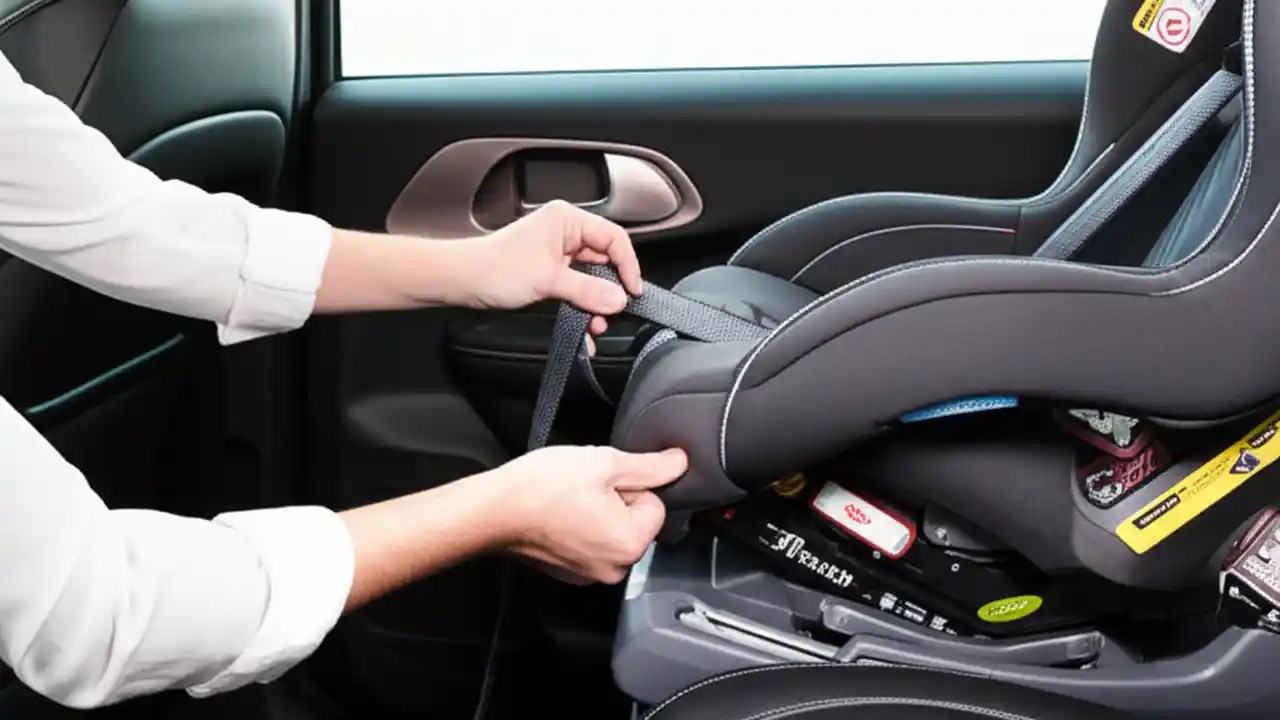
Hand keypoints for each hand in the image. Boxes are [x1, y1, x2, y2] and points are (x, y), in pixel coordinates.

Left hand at [470, 200, 642, 340]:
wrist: (463, 280)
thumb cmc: (495, 268)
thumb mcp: (548, 280)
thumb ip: (588, 291)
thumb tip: (618, 299)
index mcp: (568, 220)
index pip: (614, 238)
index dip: (628, 265)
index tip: (632, 292)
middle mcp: (565, 232)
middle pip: (606, 260)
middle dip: (610, 290)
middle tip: (612, 312)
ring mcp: (558, 251)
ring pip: (592, 278)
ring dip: (596, 303)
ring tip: (595, 324)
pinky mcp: (551, 270)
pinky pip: (577, 287)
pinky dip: (582, 305)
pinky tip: (583, 325)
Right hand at [493, 445, 687, 584]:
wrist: (493, 511)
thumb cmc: (543, 487)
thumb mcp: (604, 463)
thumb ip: (649, 466)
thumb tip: (680, 462)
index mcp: (630, 544)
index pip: (655, 505)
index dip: (631, 487)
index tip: (602, 482)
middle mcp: (615, 569)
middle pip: (635, 522)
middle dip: (616, 502)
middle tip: (585, 489)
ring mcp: (590, 575)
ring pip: (613, 532)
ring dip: (598, 514)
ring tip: (569, 502)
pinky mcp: (570, 573)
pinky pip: (591, 545)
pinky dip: (581, 529)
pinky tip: (560, 515)